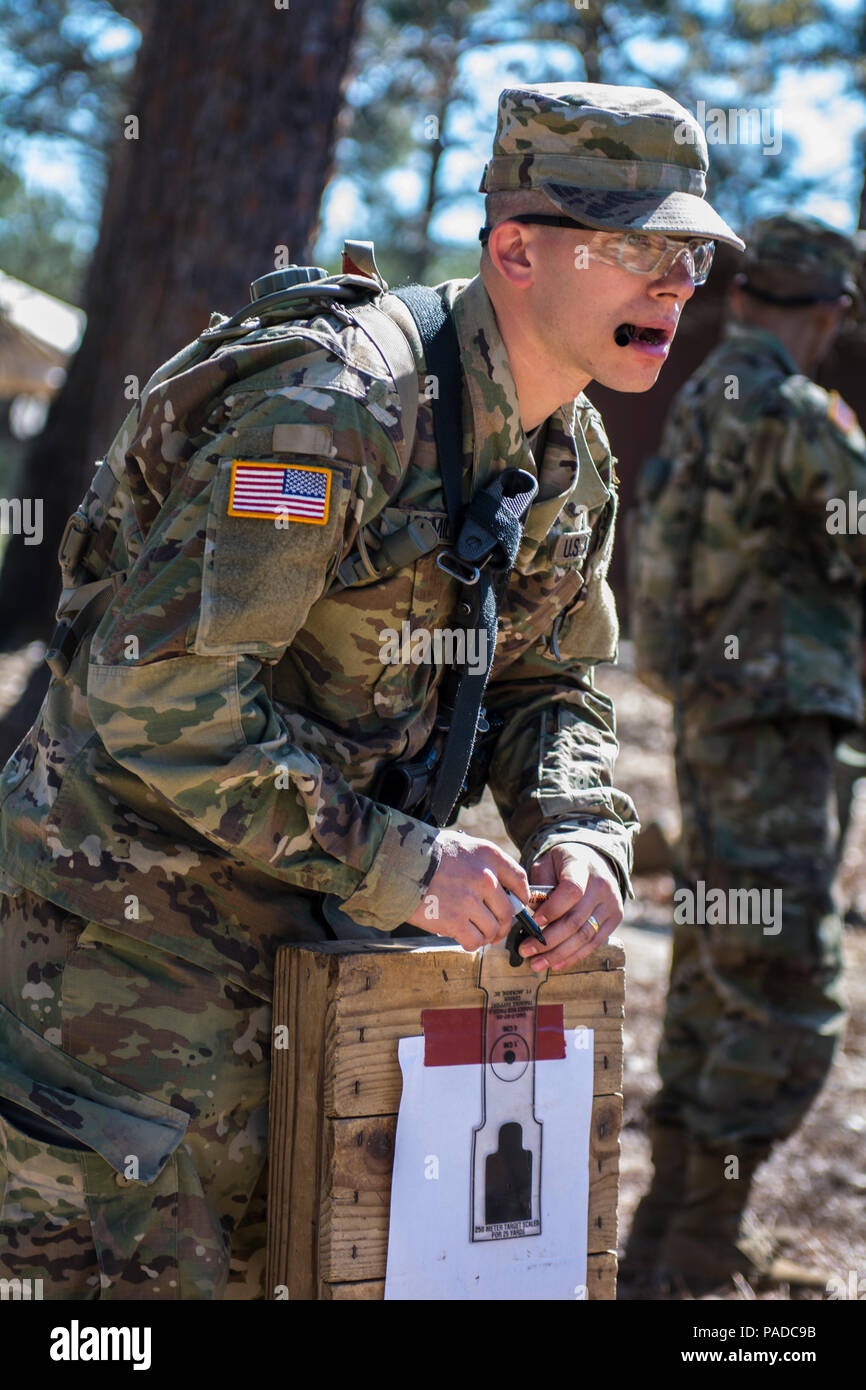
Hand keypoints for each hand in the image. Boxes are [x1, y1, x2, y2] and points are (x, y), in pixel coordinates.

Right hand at [406, 829, 529, 951]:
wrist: (398, 864)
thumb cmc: (427, 853)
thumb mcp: (462, 846)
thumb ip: (483, 864)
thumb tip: (499, 888)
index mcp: (489, 856)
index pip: (519, 879)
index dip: (521, 896)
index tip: (517, 904)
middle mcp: (485, 878)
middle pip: (507, 910)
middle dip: (503, 923)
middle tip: (496, 929)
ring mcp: (470, 901)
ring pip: (493, 928)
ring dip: (487, 936)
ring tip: (478, 935)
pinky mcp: (454, 921)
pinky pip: (474, 941)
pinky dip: (471, 943)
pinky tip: (464, 939)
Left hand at [519, 843, 622, 971]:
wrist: (593, 859)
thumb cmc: (562, 864)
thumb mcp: (546, 863)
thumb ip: (539, 887)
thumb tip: (530, 915)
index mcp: (582, 866)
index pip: (572, 891)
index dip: (553, 910)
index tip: (533, 922)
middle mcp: (602, 886)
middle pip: (576, 920)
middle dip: (548, 940)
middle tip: (525, 950)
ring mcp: (611, 903)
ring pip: (585, 936)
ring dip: (559, 953)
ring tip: (536, 963)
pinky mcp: (615, 918)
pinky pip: (594, 943)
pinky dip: (574, 956)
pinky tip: (555, 964)